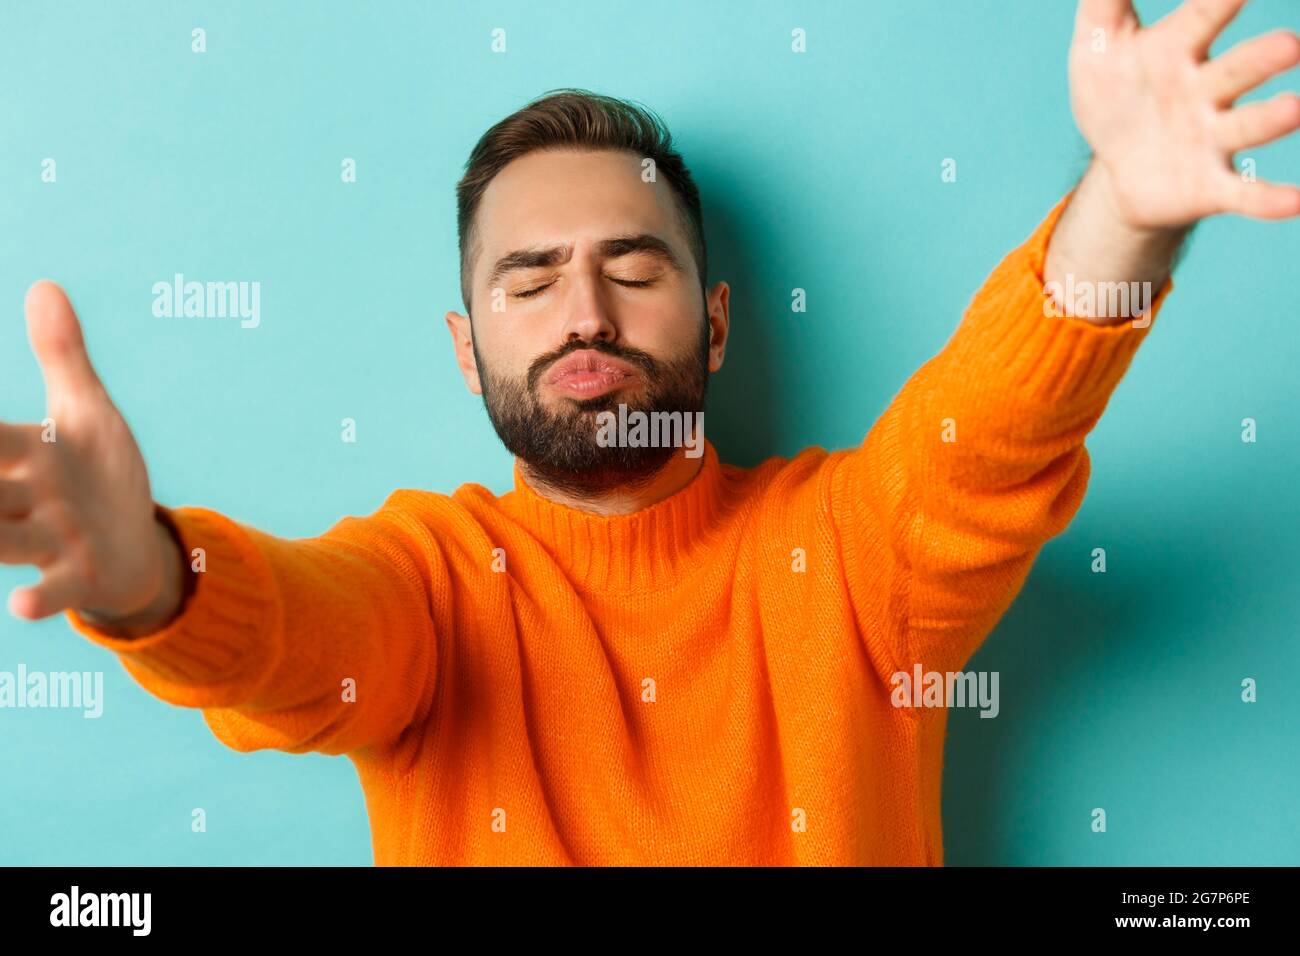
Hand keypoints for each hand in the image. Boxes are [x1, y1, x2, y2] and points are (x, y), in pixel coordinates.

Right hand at [2, 281, 182, 630]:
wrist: (132, 549)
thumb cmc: (99, 476)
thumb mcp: (87, 412)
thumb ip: (62, 356)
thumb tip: (45, 285)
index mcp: (25, 452)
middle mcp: (25, 497)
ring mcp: (49, 540)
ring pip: (2, 537)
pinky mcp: (79, 577)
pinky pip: (54, 590)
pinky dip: (40, 600)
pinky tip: (20, 608)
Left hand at [1071, 0, 1299, 228]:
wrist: (1117, 169)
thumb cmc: (1115, 94)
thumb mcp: (1097, 46)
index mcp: (1178, 50)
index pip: (1205, 14)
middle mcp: (1206, 90)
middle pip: (1239, 70)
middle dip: (1263, 58)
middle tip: (1289, 44)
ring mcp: (1213, 138)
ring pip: (1249, 125)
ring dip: (1272, 119)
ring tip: (1295, 109)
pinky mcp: (1210, 186)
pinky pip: (1244, 194)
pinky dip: (1270, 198)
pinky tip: (1297, 202)